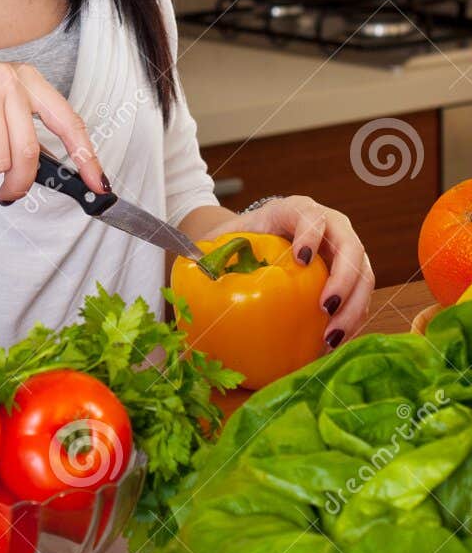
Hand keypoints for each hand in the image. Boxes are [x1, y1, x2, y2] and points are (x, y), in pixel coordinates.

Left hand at [191, 196, 374, 346]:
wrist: (262, 237)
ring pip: (364, 274)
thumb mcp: (228, 235)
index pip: (311, 216)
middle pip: (350, 246)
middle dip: (343, 278)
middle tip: (325, 307)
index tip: (300, 258)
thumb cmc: (244, 236)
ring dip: (353, 306)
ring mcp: (345, 250)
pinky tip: (333, 342)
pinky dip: (352, 319)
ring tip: (331, 336)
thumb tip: (189, 265)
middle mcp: (330, 226)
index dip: (310, 234)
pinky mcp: (351, 276)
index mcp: (297, 210)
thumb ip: (211, 247)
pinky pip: (360, 296)